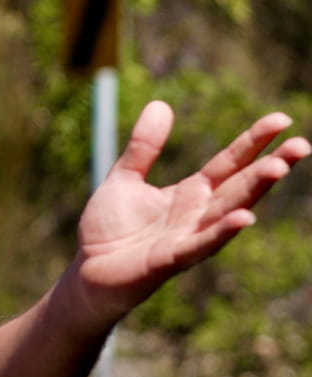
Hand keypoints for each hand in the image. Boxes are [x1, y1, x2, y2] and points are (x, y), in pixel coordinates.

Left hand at [72, 100, 309, 322]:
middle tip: (302, 145)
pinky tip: (244, 218)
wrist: (87, 271)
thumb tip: (161, 104)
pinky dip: (222, 232)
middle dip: (271, 165)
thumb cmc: (109, 229)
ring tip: (279, 167)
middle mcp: (199, 213)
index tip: (282, 119)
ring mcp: (190, 236)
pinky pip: (202, 244)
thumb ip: (143, 146)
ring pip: (229, 210)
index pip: (230, 162)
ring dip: (254, 191)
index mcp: (192, 192)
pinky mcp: (173, 259)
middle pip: (241, 185)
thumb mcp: (125, 178)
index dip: (254, 141)